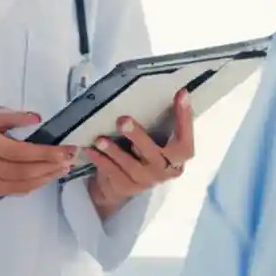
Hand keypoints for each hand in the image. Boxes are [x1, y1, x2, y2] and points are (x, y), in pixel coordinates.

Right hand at [0, 110, 76, 198]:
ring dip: (44, 179)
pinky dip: (31, 186)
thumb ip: (12, 118)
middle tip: (70, 161)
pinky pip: (12, 192)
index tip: (65, 151)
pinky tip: (43, 178)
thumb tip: (37, 118)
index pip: (20, 152)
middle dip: (50, 167)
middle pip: (23, 172)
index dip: (45, 154)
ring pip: (20, 185)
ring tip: (61, 170)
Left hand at [86, 89, 194, 219]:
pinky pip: (112, 172)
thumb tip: (149, 88)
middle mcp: (164, 171)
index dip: (185, 119)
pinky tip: (90, 149)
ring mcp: (145, 181)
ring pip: (131, 166)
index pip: (185, 139)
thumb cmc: (140, 153)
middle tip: (122, 120)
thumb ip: (155, 124)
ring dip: (114, 151)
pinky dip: (100, 160)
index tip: (182, 93)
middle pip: (155, 155)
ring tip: (100, 140)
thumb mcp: (152, 141)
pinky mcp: (126, 187)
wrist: (120, 186)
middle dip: (138, 137)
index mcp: (177, 157)